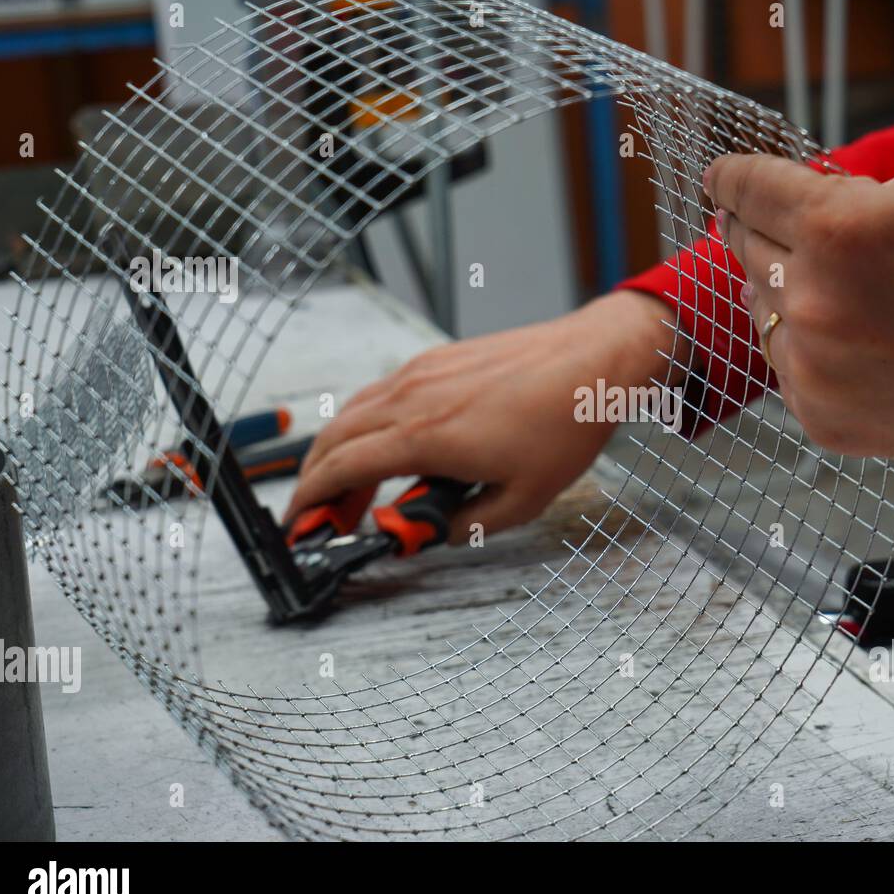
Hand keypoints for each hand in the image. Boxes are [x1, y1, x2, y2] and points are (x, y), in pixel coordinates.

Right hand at [283, 290, 674, 542]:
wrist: (593, 361)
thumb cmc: (564, 424)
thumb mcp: (521, 501)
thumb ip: (463, 525)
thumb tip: (429, 533)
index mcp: (426, 437)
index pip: (343, 469)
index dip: (311, 500)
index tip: (301, 523)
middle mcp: (412, 398)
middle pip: (335, 439)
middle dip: (318, 482)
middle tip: (325, 517)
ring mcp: (421, 373)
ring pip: (354, 413)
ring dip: (341, 452)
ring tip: (354, 490)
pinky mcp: (436, 360)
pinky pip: (381, 394)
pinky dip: (367, 425)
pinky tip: (388, 448)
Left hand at [704, 157, 893, 500]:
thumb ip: (861, 193)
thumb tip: (809, 203)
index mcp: (842, 231)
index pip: (751, 190)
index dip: (730, 178)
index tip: (717, 178)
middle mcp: (812, 302)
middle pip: (746, 248)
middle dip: (762, 229)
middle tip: (781, 225)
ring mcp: (811, 370)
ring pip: (761, 308)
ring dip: (787, 290)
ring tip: (850, 291)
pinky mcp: (820, 420)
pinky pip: (786, 364)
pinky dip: (808, 346)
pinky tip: (862, 341)